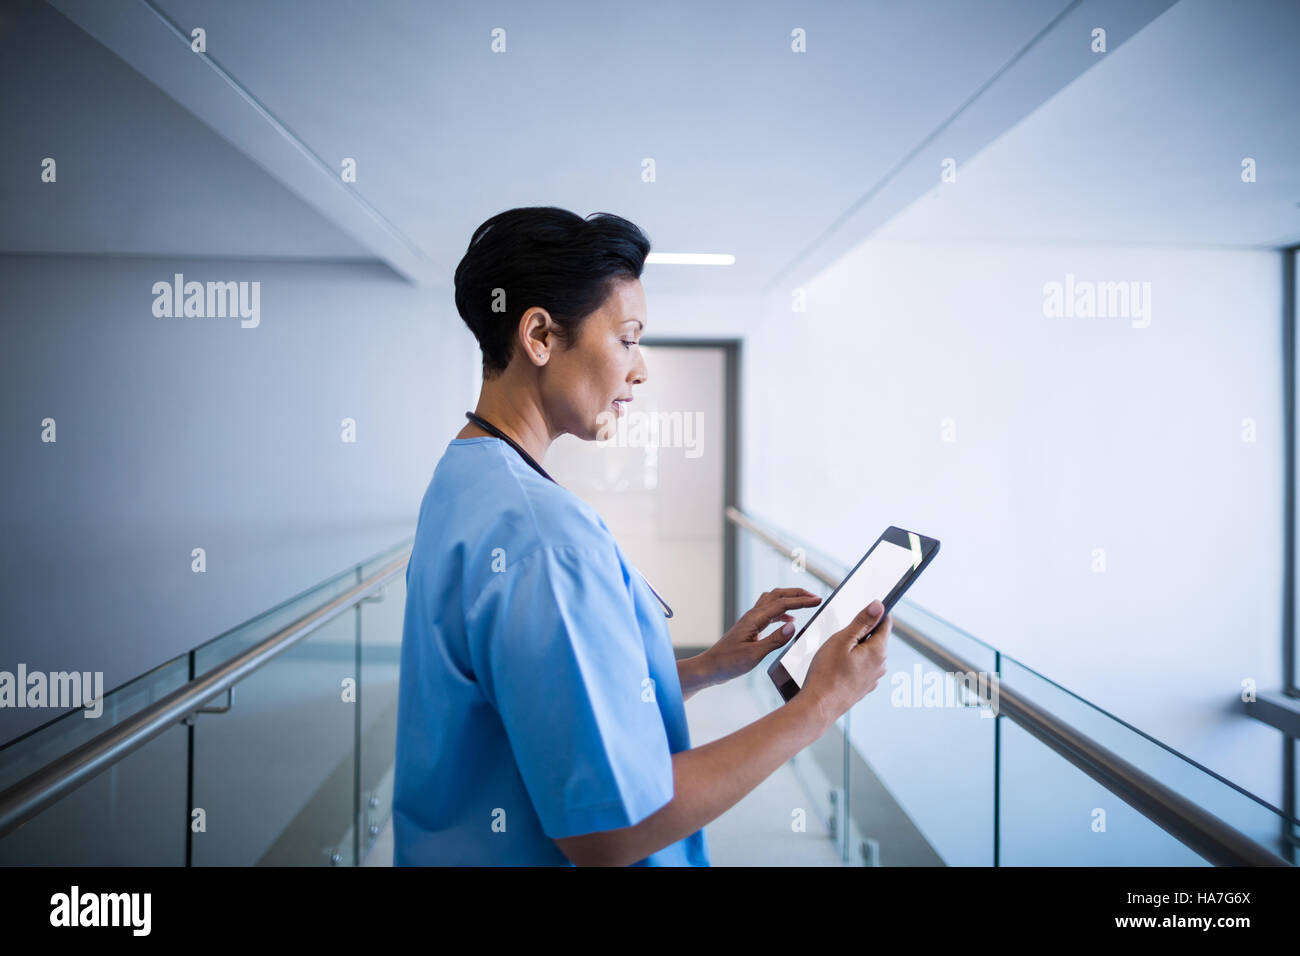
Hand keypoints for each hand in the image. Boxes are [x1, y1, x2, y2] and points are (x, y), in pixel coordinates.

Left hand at [695, 587, 822, 686]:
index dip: (802, 601)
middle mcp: (753, 615)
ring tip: (806, 603)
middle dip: (797, 594)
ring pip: (773, 601)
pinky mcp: (751, 627)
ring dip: (790, 599)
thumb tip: (793, 624)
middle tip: (815, 597)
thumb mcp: (754, 654)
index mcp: (755, 619)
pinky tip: (790, 620)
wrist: (711, 667)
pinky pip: (769, 612)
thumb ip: (775, 640)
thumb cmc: (729, 662)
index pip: (783, 604)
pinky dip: (783, 611)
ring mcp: (751, 620)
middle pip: (778, 595)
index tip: (818, 600)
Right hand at [800, 600, 891, 729]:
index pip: (886, 623)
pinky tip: (836, 667)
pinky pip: (861, 667)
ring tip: (834, 653)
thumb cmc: (826, 673)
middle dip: (861, 632)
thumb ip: (862, 621)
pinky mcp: (863, 687)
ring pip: (868, 654)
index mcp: (878, 651)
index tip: (863, 609)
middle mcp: (880, 666)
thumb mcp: (842, 639)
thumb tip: (879, 605)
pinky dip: (852, 663)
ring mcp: (872, 679)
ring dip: (855, 648)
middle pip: (876, 638)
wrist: (819, 706)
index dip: (875, 612)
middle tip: (840, 635)